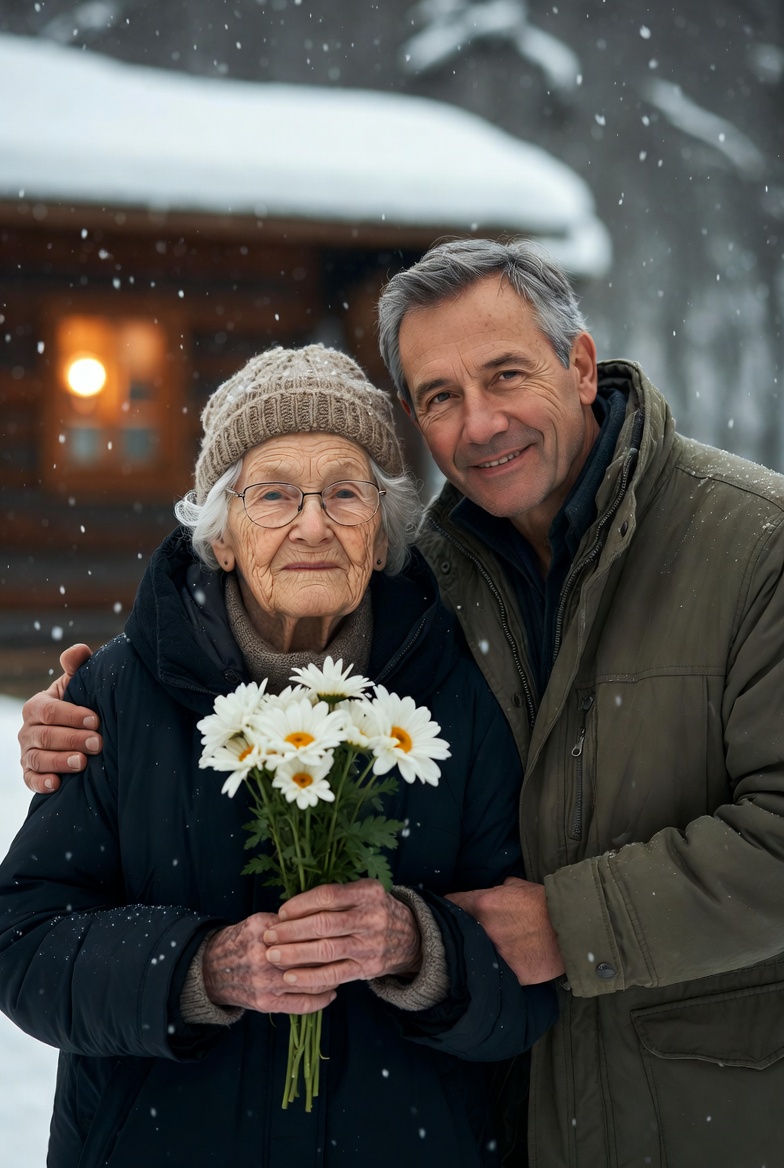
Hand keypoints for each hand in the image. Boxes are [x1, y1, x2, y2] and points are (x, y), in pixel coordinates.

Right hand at [19, 644, 100, 793]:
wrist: (77, 732)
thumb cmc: (80, 704)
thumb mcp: (78, 685)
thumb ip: (77, 667)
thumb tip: (79, 651)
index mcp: (37, 706)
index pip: (50, 710)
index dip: (72, 715)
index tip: (96, 720)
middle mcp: (28, 730)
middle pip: (46, 736)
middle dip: (73, 739)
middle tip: (98, 743)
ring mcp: (27, 753)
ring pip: (38, 758)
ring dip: (60, 761)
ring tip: (82, 763)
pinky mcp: (30, 773)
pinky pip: (30, 780)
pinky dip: (41, 782)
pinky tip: (56, 784)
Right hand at [202, 913, 336, 1014]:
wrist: (212, 969)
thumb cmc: (242, 941)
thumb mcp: (258, 922)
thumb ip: (286, 923)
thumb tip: (319, 922)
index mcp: (263, 930)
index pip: (305, 929)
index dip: (325, 931)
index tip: (339, 930)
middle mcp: (264, 956)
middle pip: (310, 955)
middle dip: (332, 954)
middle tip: (345, 950)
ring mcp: (264, 982)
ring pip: (310, 981)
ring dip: (330, 977)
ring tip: (340, 971)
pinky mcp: (265, 1003)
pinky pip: (301, 1005)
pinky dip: (320, 1001)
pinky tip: (330, 994)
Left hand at [262, 879, 421, 991]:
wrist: (409, 938)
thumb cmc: (373, 911)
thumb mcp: (363, 893)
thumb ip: (335, 897)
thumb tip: (291, 909)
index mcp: (369, 892)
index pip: (329, 896)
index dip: (301, 904)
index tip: (281, 912)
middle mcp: (371, 917)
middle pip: (324, 924)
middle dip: (291, 930)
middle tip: (268, 936)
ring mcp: (370, 945)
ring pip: (326, 950)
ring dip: (294, 954)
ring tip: (272, 955)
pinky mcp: (367, 969)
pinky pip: (333, 974)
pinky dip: (309, 977)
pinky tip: (290, 977)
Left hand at [446, 876, 564, 983]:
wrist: (572, 928)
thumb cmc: (546, 903)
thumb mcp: (518, 886)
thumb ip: (499, 890)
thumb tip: (493, 891)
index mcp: (483, 903)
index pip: (449, 904)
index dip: (447, 908)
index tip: (447, 914)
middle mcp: (483, 929)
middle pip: (456, 932)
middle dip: (457, 932)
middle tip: (462, 935)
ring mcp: (494, 953)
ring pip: (471, 955)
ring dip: (473, 954)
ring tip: (478, 954)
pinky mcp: (508, 974)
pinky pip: (492, 973)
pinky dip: (493, 971)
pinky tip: (496, 969)